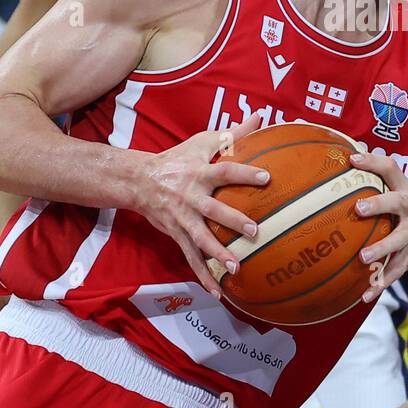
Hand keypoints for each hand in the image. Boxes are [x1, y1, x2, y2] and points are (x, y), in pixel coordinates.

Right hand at [131, 117, 269, 298]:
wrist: (140, 180)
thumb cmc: (179, 158)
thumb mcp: (203, 141)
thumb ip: (234, 132)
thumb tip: (261, 116)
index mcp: (200, 172)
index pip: (225, 171)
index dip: (245, 174)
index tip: (266, 177)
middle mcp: (191, 196)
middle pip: (213, 209)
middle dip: (232, 220)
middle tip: (253, 230)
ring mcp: (182, 218)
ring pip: (200, 239)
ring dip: (217, 255)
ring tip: (236, 268)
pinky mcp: (177, 234)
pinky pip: (191, 257)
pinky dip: (203, 275)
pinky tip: (218, 290)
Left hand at [349, 151, 407, 301]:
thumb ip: (385, 186)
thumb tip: (349, 170)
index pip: (391, 169)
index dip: (372, 162)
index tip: (351, 158)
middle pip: (397, 202)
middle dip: (379, 205)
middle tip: (359, 208)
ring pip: (400, 240)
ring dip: (382, 249)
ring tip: (363, 258)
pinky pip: (399, 269)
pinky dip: (382, 282)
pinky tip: (366, 294)